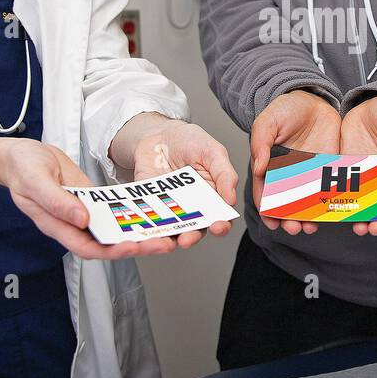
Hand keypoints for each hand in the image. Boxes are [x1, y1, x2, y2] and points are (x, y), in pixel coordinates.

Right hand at [0, 139, 180, 259]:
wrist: (20, 156)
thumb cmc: (22, 168)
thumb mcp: (35, 180)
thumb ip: (56, 201)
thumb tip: (82, 219)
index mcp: (58, 225)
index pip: (88, 247)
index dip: (112, 251)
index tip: (134, 247)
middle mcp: (73, 224)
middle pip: (108, 244)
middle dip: (136, 246)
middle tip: (163, 244)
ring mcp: (83, 213)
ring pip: (114, 230)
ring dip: (138, 233)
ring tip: (164, 233)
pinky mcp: (91, 200)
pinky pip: (113, 211)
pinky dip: (130, 214)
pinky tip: (150, 212)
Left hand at [130, 119, 238, 248]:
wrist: (159, 135)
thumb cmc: (190, 142)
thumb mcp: (212, 152)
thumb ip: (224, 174)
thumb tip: (232, 200)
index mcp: (213, 198)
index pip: (220, 218)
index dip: (221, 226)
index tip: (218, 226)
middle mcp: (193, 208)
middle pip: (195, 230)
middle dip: (191, 237)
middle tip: (187, 239)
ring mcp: (170, 209)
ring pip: (171, 231)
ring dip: (168, 240)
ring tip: (165, 242)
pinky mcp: (149, 207)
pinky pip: (148, 222)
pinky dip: (145, 231)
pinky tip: (144, 233)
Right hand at [250, 90, 341, 234]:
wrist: (314, 99)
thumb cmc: (286, 109)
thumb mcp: (268, 121)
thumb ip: (260, 142)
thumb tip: (257, 166)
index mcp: (270, 167)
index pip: (265, 192)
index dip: (266, 208)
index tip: (270, 221)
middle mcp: (289, 176)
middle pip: (286, 204)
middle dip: (288, 219)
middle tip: (292, 229)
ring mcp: (310, 175)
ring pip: (307, 202)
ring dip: (307, 217)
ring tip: (309, 227)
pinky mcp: (329, 170)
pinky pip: (329, 190)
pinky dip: (329, 204)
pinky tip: (330, 214)